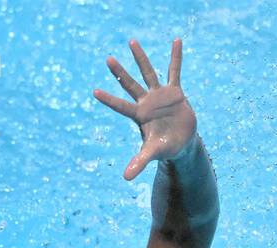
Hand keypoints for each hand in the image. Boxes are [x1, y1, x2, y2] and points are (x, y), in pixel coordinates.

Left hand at [93, 38, 197, 180]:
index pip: (121, 106)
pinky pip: (175, 70)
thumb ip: (138, 163)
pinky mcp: (175, 91)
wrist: (182, 142)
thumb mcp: (151, 154)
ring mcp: (160, 94)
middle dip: (120, 72)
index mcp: (139, 116)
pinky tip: (176, 41)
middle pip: (130, 84)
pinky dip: (176, 57)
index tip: (94, 92)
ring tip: (131, 41)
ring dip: (141, 58)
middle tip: (108, 59)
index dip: (109, 100)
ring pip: (148, 72)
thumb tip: (126, 177)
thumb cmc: (165, 148)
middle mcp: (147, 102)